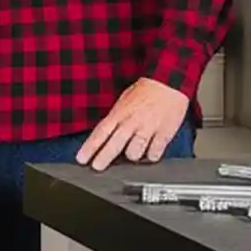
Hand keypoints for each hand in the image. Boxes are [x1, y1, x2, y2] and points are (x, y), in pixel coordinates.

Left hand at [75, 78, 189, 170]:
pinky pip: (154, 153)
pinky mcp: (164, 134)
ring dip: (132, 156)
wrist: (168, 83)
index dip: (90, 147)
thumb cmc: (145, 91)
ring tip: (133, 152)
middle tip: (97, 167)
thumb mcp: (124, 101)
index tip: (82, 159)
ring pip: (134, 152)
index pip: (101, 132)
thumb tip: (105, 136)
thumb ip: (115, 119)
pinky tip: (151, 152)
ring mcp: (148, 128)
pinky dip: (151, 156)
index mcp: (120, 113)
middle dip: (104, 157)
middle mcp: (132, 122)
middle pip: (114, 144)